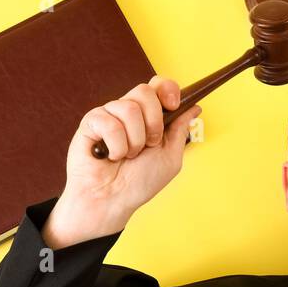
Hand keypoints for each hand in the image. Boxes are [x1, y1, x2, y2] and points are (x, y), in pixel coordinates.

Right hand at [42, 76, 201, 248]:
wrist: (113, 200)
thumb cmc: (139, 183)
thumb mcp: (170, 158)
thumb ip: (180, 130)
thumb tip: (195, 107)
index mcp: (149, 117)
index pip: (158, 86)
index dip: (167, 90)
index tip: (174, 105)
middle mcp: (129, 112)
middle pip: (145, 91)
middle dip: (153, 121)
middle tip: (150, 144)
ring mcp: (109, 115)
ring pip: (128, 107)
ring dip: (135, 140)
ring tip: (128, 156)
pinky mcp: (91, 122)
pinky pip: (109, 122)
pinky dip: (116, 146)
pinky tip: (111, 157)